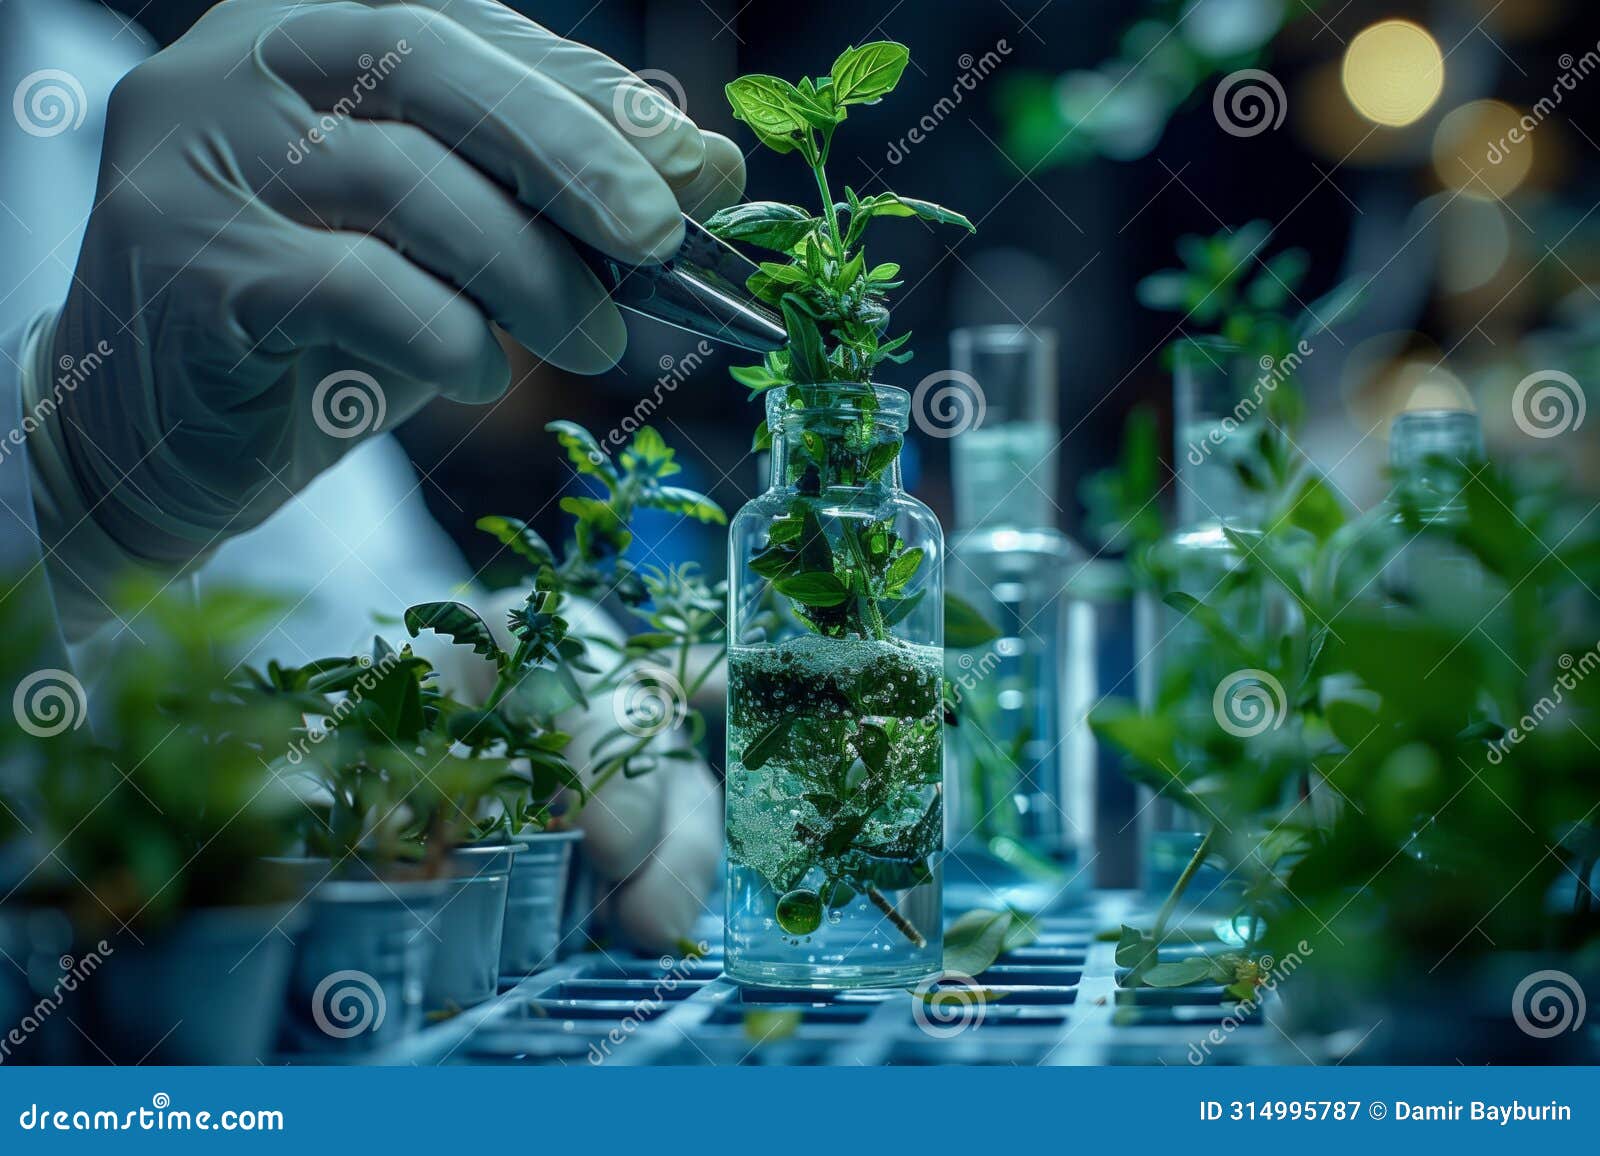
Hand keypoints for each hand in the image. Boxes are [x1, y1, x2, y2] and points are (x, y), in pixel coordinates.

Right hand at [27, 0, 742, 627]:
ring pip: (406, 181)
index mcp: (317, 22)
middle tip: (662, 242)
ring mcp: (198, 150)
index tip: (694, 174)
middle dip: (575, 157)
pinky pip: (349, 284)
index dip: (597, 102)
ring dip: (530, 274)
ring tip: (596, 345)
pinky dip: (441, 334)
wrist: (159, 436)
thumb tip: (708, 163)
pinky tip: (479, 375)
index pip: (479, 32)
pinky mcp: (182, 258)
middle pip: (438, 69)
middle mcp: (245, 57)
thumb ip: (558, 191)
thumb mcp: (454, 245)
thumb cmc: (321, 329)